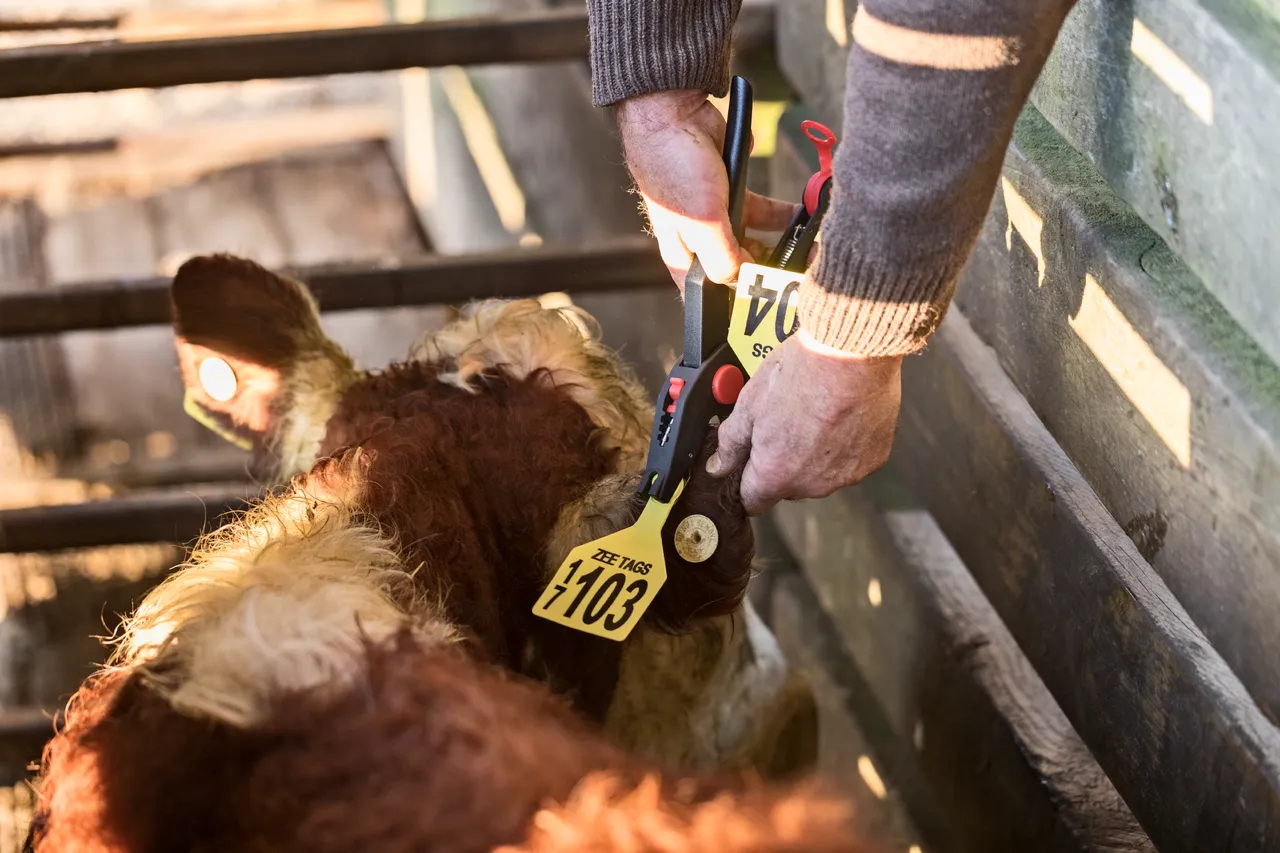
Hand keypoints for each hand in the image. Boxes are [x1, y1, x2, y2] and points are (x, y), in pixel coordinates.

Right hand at [615, 89, 797, 287]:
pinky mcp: (733, 192)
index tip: (767, 308)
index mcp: (683, 256)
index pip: (709, 295)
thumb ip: (722, 260)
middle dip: (766, 274)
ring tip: (809, 249)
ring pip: (753, 241)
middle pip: (737, 269)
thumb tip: (744, 283)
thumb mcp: (702, 223)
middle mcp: (698, 240)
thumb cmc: (674, 168)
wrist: (675, 113)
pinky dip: (782, 215)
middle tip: (800, 278)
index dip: (735, 305)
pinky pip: (763, 212)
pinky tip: (801, 215)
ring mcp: (716, 216)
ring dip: (780, 245)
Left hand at [705, 329, 902, 514]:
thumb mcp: (749, 404)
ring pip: (820, 476)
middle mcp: (812, 485)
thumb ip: (731, 444)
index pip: (754, 501)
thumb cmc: (799, 374)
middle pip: (788, 487)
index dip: (747, 483)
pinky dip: (844, 447)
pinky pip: (850, 462)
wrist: (850, 351)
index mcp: (776, 474)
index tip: (750, 466)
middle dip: (782, 463)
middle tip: (785, 424)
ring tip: (816, 416)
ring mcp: (845, 475)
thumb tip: (718, 466)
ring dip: (815, 456)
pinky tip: (841, 416)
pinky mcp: (873, 461)